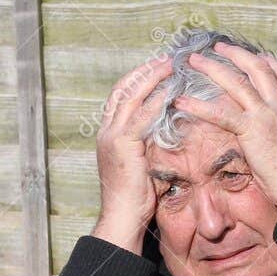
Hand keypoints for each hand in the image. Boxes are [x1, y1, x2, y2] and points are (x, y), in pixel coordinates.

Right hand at [92, 54, 172, 252]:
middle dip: (144, 71)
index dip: (138, 79)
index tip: (157, 67)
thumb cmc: (136, 198)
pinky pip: (140, 117)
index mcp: (109, 134)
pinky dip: (154, 101)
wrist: (122, 217)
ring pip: (130, 96)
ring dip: (150, 78)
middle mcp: (106, 130)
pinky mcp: (122, 146)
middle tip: (166, 58)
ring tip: (169, 65)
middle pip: (123, 89)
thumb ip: (149, 146)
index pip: (122, 97)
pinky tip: (169, 91)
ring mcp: (112, 136)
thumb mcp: (143, 165)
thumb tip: (166, 135)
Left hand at [176, 42, 276, 208]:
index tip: (261, 55)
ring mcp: (267, 115)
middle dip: (238, 55)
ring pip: (237, 82)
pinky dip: (199, 106)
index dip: (271, 65)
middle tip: (220, 47)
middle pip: (259, 69)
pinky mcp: (252, 130)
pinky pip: (221, 113)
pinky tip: (182, 101)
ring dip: (213, 67)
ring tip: (195, 59)